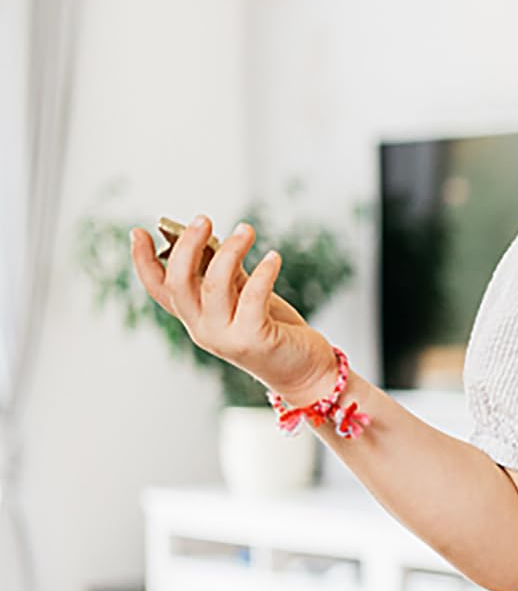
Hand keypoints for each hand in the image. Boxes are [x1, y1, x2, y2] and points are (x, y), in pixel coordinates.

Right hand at [128, 214, 336, 398]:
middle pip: (178, 283)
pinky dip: (263, 272)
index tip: (138, 231)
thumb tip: (215, 241)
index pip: (159, 290)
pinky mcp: (253, 340)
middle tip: (204, 219)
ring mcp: (225, 338)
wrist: (307, 370)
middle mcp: (203, 330)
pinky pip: (253, 297)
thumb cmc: (275, 329)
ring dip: (230, 251)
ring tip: (247, 229)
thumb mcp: (244, 298)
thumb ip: (227, 275)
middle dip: (187, 246)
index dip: (143, 261)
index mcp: (195, 318)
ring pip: (214, 285)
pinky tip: (273, 256)